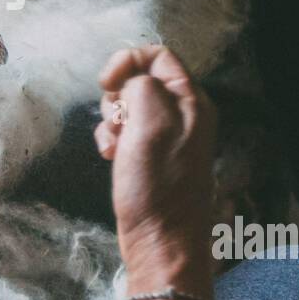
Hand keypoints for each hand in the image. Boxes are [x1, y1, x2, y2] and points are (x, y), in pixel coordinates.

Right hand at [94, 45, 217, 299]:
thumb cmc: (157, 185)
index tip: (107, 84)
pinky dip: (111, 139)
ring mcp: (165, 137)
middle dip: (116, 96)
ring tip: (114, 146)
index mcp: (191, 101)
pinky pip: (124, 132)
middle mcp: (182, 115)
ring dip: (111, 121)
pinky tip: (111, 157)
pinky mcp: (149, 157)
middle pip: (139, 79)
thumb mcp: (150, 122)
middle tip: (117, 123)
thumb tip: (130, 82)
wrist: (160, 243)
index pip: (159, 56)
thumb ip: (141, 86)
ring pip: (126, 107)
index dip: (128, 61)